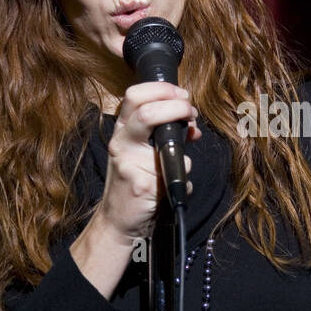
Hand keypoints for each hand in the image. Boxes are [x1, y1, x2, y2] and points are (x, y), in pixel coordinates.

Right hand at [97, 81, 200, 242]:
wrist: (119, 221)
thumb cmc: (134, 182)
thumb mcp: (145, 151)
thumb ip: (165, 133)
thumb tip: (191, 123)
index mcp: (123, 130)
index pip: (136, 95)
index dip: (163, 89)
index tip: (182, 96)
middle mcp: (122, 142)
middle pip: (147, 110)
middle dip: (177, 106)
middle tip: (190, 113)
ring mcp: (130, 164)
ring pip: (169, 142)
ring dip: (185, 150)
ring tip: (182, 161)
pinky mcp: (143, 186)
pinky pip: (178, 174)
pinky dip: (184, 180)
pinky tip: (173, 187)